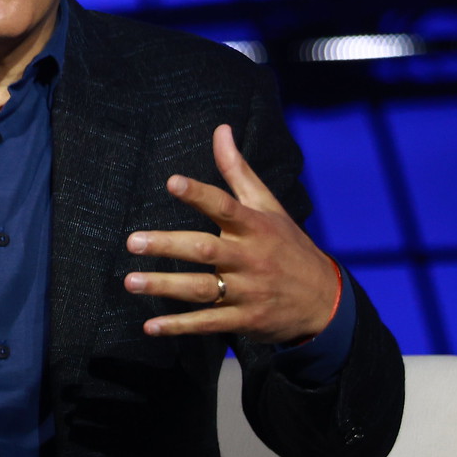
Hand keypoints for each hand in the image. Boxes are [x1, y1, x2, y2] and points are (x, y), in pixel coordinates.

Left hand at [123, 124, 338, 344]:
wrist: (325, 300)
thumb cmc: (287, 245)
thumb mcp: (268, 206)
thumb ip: (238, 171)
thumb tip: (221, 130)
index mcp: (255, 227)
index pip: (225, 206)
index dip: (199, 194)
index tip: (172, 182)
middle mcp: (250, 258)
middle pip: (205, 250)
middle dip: (168, 246)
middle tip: (132, 242)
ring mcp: (247, 291)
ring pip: (201, 289)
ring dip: (164, 286)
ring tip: (131, 281)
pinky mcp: (244, 319)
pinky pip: (208, 323)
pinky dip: (179, 326)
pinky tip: (151, 326)